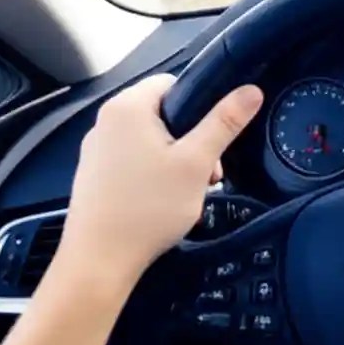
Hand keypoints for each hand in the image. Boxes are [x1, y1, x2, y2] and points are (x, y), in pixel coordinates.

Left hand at [58, 74, 263, 285]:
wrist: (99, 261)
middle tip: (206, 174)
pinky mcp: (92, 175)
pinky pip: (131, 161)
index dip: (200, 107)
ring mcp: (95, 150)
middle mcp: (105, 121)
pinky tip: (160, 204)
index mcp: (127, 107)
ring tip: (185, 193)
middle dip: (190, 141)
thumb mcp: (196, 164)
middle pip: (162, 114)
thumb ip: (224, 123)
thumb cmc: (147, 209)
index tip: (211, 140)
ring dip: (174, 161)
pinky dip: (151, 175)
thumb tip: (250, 91)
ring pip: (148, 140)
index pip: (173, 83)